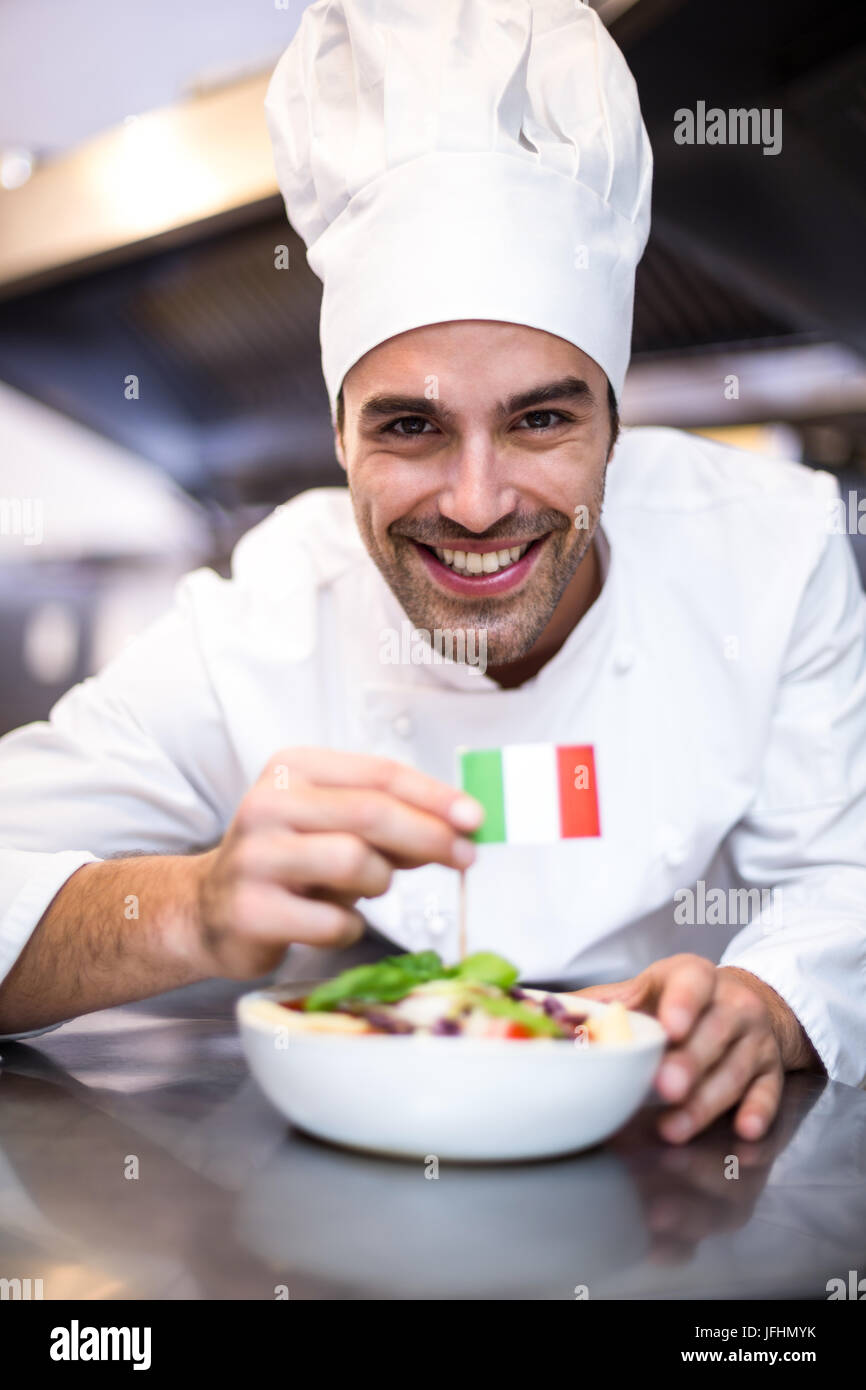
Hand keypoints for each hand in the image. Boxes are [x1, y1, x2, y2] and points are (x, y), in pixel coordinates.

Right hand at [194, 747, 481, 977]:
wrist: (206, 909)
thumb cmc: (286, 861)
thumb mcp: (332, 825)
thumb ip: (389, 821)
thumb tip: (458, 828)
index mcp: (293, 769)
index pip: (379, 773)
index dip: (435, 796)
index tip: (475, 817)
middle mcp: (269, 804)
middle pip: (372, 813)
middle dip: (430, 836)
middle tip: (466, 857)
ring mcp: (256, 858)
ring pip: (357, 863)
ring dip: (380, 883)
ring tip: (364, 889)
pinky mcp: (251, 911)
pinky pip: (334, 922)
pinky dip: (349, 927)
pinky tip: (331, 922)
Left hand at [574, 953, 821, 1144]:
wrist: (746, 1003)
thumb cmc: (683, 998)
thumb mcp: (648, 988)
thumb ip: (607, 1002)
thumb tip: (547, 1010)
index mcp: (696, 977)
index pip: (693, 983)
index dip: (683, 1004)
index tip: (669, 1027)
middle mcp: (733, 1005)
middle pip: (715, 1033)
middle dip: (690, 1063)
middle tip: (665, 1087)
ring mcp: (756, 1039)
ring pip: (735, 1070)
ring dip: (706, 1102)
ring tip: (676, 1127)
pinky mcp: (772, 1070)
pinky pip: (768, 1092)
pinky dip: (758, 1111)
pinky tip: (744, 1130)